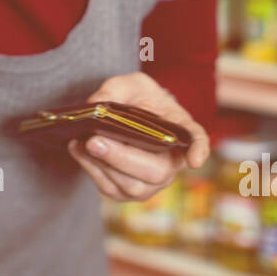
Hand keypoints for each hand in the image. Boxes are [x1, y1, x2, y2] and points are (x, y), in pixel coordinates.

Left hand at [67, 71, 210, 201]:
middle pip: (156, 172)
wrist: (130, 117)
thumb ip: (115, 89)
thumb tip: (95, 105)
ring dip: (102, 166)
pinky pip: (110, 188)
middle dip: (122, 158)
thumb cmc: (139, 100)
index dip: (198, 150)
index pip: (197, 140)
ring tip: (81, 143)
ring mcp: (151, 182)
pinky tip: (78, 149)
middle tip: (94, 141)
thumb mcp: (130, 84)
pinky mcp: (128, 191)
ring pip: (131, 186)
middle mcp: (171, 162)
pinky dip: (91, 170)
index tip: (194, 159)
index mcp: (180, 131)